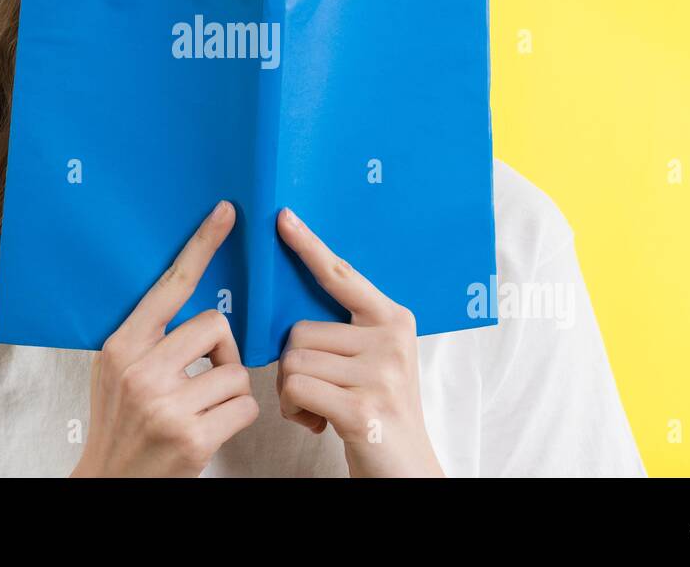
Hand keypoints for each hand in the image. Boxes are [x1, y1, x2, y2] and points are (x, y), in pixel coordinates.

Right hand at [71, 200, 258, 476]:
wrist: (109, 484)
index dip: (200, 246)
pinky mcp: (192, 436)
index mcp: (121, 346)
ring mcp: (165, 404)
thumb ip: (146, 339)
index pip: (169, 286)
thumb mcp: (115, 372)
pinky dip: (238, 417)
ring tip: (206, 408)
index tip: (226, 213)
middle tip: (210, 375)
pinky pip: (245, 406)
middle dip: (225, 352)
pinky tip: (213, 429)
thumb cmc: (120, 425)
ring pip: (237, 371)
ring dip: (232, 390)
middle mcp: (140, 370)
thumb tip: (188, 301)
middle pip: (216, 325)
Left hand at [274, 207, 444, 477]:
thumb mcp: (372, 362)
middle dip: (296, 367)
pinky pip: (296, 389)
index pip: (341, 275)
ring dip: (293, 393)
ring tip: (323, 409)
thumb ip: (345, 332)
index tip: (283, 217)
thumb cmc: (377, 412)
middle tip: (322, 393)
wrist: (406, 471)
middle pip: (299, 331)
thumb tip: (293, 309)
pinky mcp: (363, 405)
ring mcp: (380, 372)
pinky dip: (295, 411)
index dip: (308, 247)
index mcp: (393, 320)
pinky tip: (319, 425)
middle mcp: (391, 339)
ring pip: (293, 362)